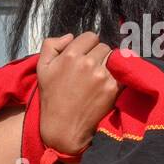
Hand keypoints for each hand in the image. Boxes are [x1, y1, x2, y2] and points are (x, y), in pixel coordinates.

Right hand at [37, 33, 119, 154]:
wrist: (63, 127)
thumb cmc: (52, 97)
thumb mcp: (42, 68)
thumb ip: (51, 45)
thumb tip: (70, 36)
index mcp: (70, 55)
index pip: (91, 36)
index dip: (88, 45)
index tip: (85, 55)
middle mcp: (88, 63)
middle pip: (104, 47)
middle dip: (99, 55)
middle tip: (91, 68)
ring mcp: (102, 76)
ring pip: (114, 59)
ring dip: (108, 65)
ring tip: (98, 77)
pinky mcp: (113, 89)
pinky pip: (121, 73)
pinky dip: (116, 77)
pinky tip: (106, 85)